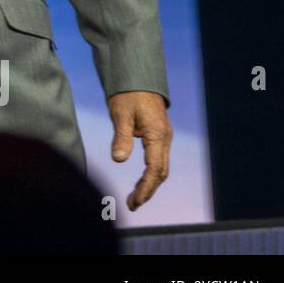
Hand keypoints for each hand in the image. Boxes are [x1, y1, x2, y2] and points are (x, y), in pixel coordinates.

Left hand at [108, 90, 171, 210]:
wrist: (138, 78)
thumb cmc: (128, 94)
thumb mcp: (120, 113)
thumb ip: (121, 137)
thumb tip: (119, 160)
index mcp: (158, 135)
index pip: (154, 168)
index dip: (146, 187)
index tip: (135, 201)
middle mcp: (164, 139)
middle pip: (160, 172)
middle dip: (148, 190)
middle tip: (132, 205)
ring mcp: (163, 138)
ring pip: (160, 167)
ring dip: (149, 184)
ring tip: (135, 199)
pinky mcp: (158, 136)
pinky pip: (157, 160)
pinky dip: (150, 174)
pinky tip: (140, 182)